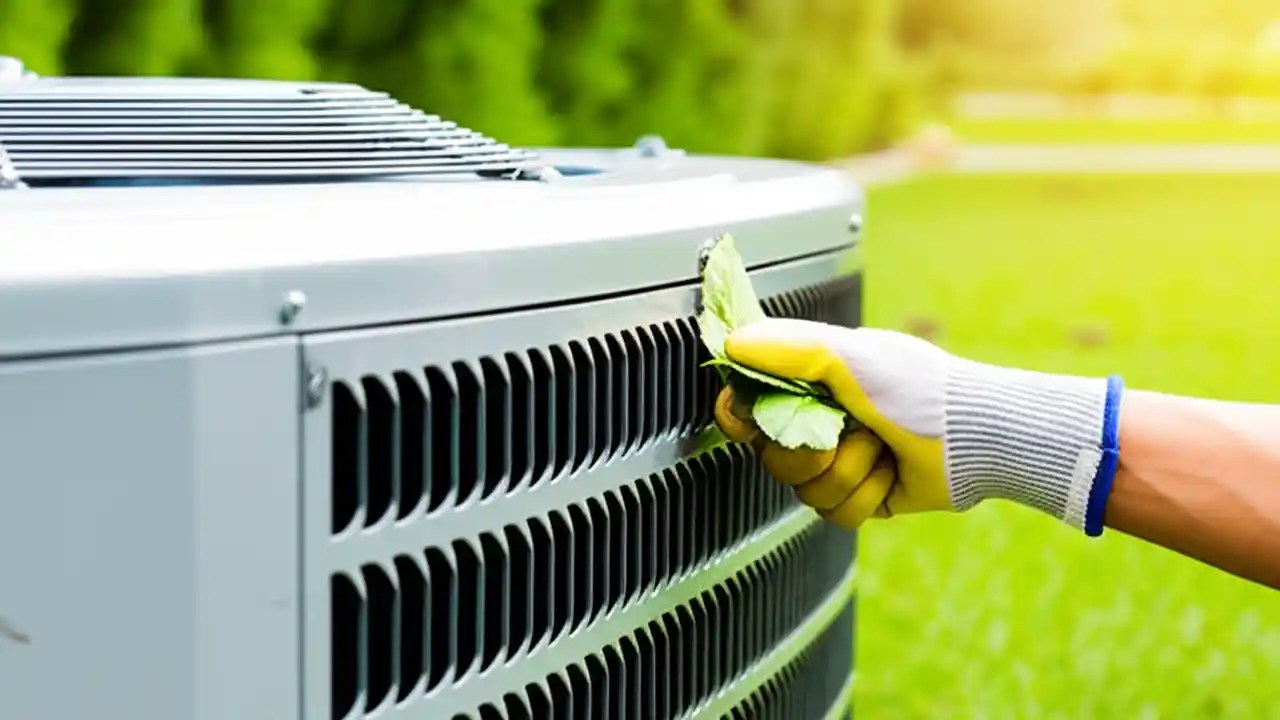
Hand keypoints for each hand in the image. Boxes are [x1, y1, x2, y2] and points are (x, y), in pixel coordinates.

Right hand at [713, 319, 1119, 534]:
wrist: (978, 438)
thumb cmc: (920, 389)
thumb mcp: (852, 356)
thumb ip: (789, 348)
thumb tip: (731, 343)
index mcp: (812, 382)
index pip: (749, 403)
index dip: (746, 417)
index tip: (759, 419)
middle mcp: (823, 421)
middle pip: (771, 457)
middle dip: (812, 452)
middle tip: (847, 432)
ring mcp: (842, 461)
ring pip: (803, 491)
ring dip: (848, 473)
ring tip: (881, 451)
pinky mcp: (862, 498)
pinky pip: (835, 515)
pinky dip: (867, 497)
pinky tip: (892, 476)